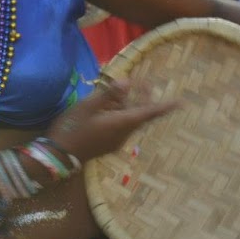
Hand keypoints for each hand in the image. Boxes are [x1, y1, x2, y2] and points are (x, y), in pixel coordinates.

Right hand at [44, 76, 177, 163]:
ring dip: (127, 104)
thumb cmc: (72, 128)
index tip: (181, 102)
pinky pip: (120, 125)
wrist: (58, 156)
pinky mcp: (108, 144)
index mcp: (121, 123)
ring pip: (129, 119)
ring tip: (115, 90)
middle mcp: (124, 133)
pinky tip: (104, 106)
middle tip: (142, 82)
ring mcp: (116, 140)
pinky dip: (118, 113)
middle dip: (142, 98)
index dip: (165, 107)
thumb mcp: (87, 106)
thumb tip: (126, 82)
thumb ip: (108, 94)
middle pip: (140, 114)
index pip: (149, 113)